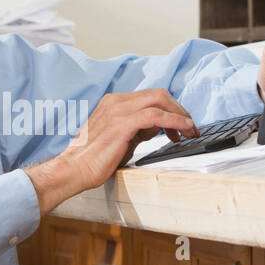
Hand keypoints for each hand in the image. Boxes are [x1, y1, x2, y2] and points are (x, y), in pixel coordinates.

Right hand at [22, 89, 198, 213]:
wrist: (74, 169)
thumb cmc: (94, 159)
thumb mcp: (121, 139)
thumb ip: (138, 129)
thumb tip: (157, 126)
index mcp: (114, 103)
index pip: (150, 97)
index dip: (170, 109)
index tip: (181, 125)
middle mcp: (116, 102)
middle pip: (159, 94)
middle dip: (179, 109)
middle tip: (190, 127)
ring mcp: (118, 110)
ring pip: (159, 100)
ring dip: (180, 114)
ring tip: (189, 131)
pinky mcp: (122, 123)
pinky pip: (156, 115)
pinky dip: (174, 120)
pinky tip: (182, 129)